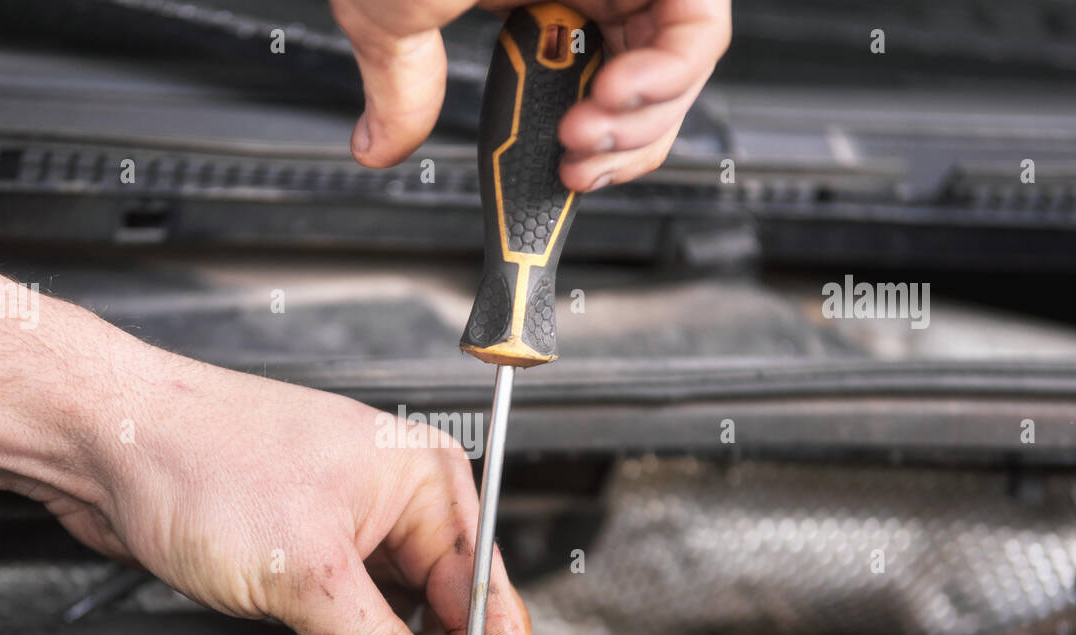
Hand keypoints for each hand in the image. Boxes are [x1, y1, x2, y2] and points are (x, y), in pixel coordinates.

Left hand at [44, 352, 541, 634]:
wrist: (108, 438)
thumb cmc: (199, 452)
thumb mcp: (304, 569)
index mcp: (425, 480)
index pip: (487, 599)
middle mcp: (397, 502)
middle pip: (455, 615)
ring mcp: (350, 530)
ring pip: (404, 622)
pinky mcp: (307, 556)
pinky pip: (357, 622)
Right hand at [331, 0, 730, 189]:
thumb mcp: (388, 20)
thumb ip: (401, 89)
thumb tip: (377, 144)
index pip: (594, 82)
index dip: (594, 144)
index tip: (565, 173)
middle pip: (648, 82)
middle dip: (620, 145)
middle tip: (575, 165)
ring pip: (681, 63)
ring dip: (640, 123)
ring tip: (585, 136)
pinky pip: (698, 27)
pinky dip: (667, 77)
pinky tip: (614, 97)